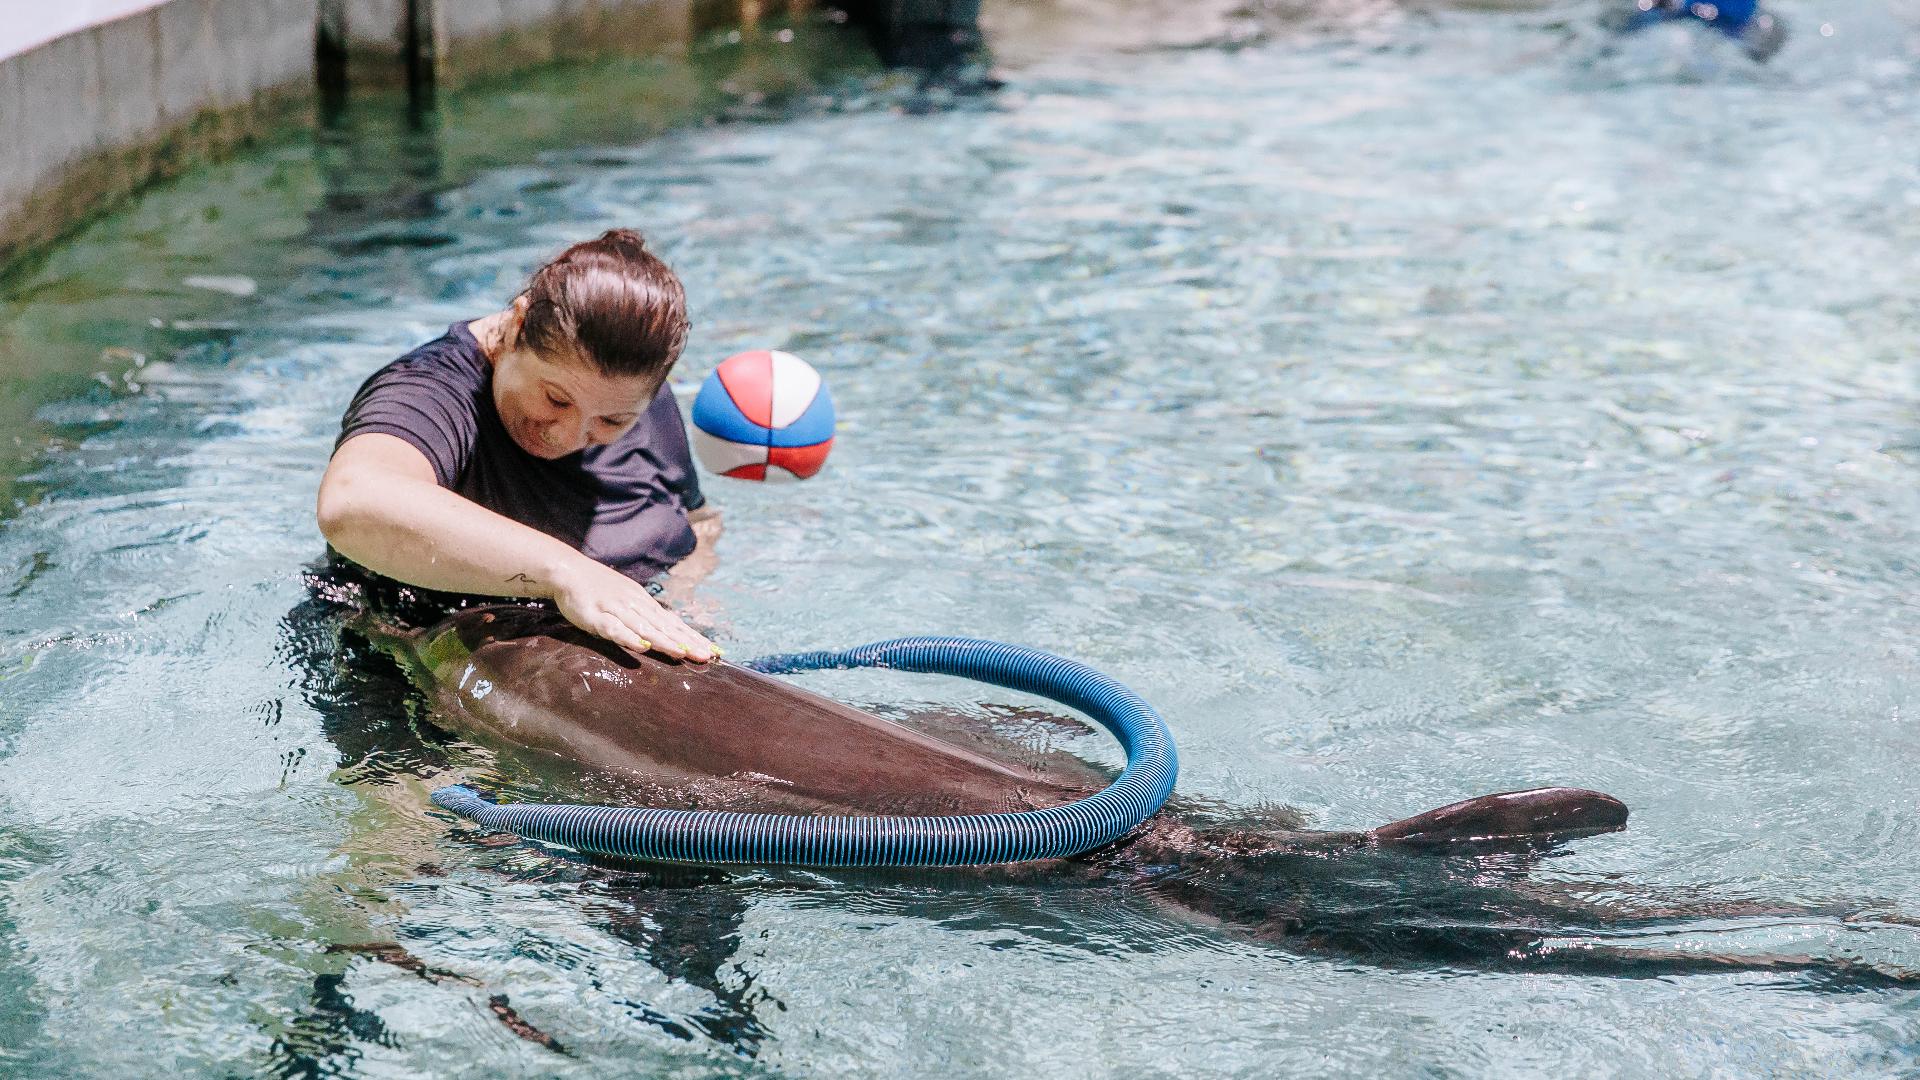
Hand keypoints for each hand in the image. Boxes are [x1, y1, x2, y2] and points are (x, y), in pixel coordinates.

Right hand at [548, 556, 716, 662]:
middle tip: (708, 656)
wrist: (568, 570)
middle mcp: (635, 605)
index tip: (715, 650)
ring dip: (665, 641)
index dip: (694, 637)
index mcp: (644, 603)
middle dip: (688, 641)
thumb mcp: (627, 601)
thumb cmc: (600, 589)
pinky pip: (614, 628)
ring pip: (644, 627)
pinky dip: (629, 637)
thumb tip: (668, 634)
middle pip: (665, 626)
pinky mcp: (596, 616)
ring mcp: (616, 609)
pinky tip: (643, 647)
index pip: (674, 622)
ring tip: (684, 652)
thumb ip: (644, 618)